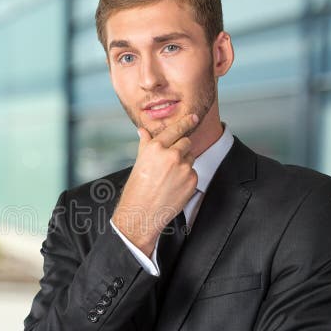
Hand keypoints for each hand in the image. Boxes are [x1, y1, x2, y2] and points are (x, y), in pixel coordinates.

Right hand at [111, 114, 199, 256]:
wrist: (141, 213)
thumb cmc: (136, 189)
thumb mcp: (139, 162)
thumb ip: (145, 144)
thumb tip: (143, 131)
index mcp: (155, 147)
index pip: (176, 129)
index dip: (186, 122)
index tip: (194, 117)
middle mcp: (170, 155)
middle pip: (186, 142)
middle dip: (181, 149)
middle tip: (171, 162)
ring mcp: (183, 168)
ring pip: (190, 158)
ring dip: (183, 163)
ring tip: (169, 177)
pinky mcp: (192, 180)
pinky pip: (193, 172)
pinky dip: (186, 177)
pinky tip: (174, 186)